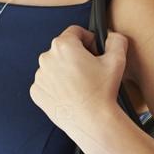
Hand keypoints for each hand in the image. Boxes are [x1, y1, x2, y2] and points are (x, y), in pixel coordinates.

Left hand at [31, 25, 128, 146]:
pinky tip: (70, 94)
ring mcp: (39, 76)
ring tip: (80, 85)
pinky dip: (56, 86)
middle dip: (76, 56)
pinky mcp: (36, 92)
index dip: (88, 40)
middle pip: (63, 49)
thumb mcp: (117, 60)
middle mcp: (46, 57)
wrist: (92, 122)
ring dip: (65, 70)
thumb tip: (110, 36)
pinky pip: (47, 83)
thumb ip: (116, 40)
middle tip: (90, 71)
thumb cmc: (103, 91)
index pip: (75, 32)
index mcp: (63, 45)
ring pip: (54, 66)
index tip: (94, 51)